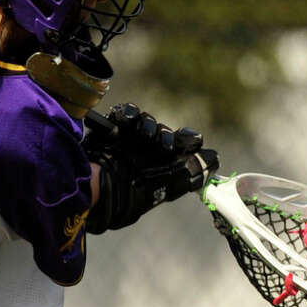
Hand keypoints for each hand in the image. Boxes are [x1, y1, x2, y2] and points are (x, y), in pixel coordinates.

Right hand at [82, 104, 218, 233]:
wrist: (92, 185)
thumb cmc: (128, 191)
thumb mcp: (163, 185)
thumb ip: (188, 173)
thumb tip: (214, 159)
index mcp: (157, 173)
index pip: (180, 151)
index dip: (188, 143)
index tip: (194, 142)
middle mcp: (144, 157)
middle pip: (164, 135)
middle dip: (168, 138)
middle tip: (164, 146)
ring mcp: (127, 143)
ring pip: (147, 123)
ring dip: (149, 127)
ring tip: (145, 137)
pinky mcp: (111, 131)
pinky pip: (126, 114)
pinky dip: (130, 114)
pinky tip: (129, 120)